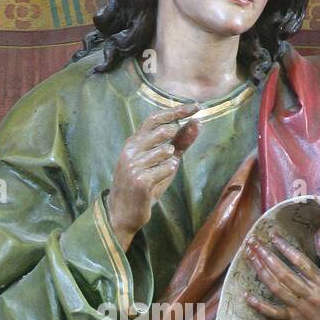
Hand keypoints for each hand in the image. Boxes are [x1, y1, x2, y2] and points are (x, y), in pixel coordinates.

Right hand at [106, 103, 200, 248]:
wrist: (122, 213)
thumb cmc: (144, 185)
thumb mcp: (162, 161)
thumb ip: (179, 143)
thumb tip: (197, 123)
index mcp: (133, 143)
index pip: (155, 119)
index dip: (176, 111)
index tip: (196, 106)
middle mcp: (131, 150)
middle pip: (161, 131)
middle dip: (174, 136)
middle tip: (173, 151)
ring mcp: (134, 165)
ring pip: (166, 151)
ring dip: (169, 162)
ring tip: (157, 174)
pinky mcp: (141, 180)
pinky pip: (166, 168)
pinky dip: (168, 173)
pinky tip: (157, 180)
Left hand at [244, 226, 319, 319]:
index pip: (299, 260)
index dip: (284, 247)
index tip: (272, 235)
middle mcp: (308, 293)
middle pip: (282, 272)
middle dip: (265, 256)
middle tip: (252, 243)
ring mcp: (299, 308)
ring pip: (275, 288)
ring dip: (260, 272)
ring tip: (249, 257)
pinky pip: (274, 313)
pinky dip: (259, 305)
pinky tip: (247, 295)